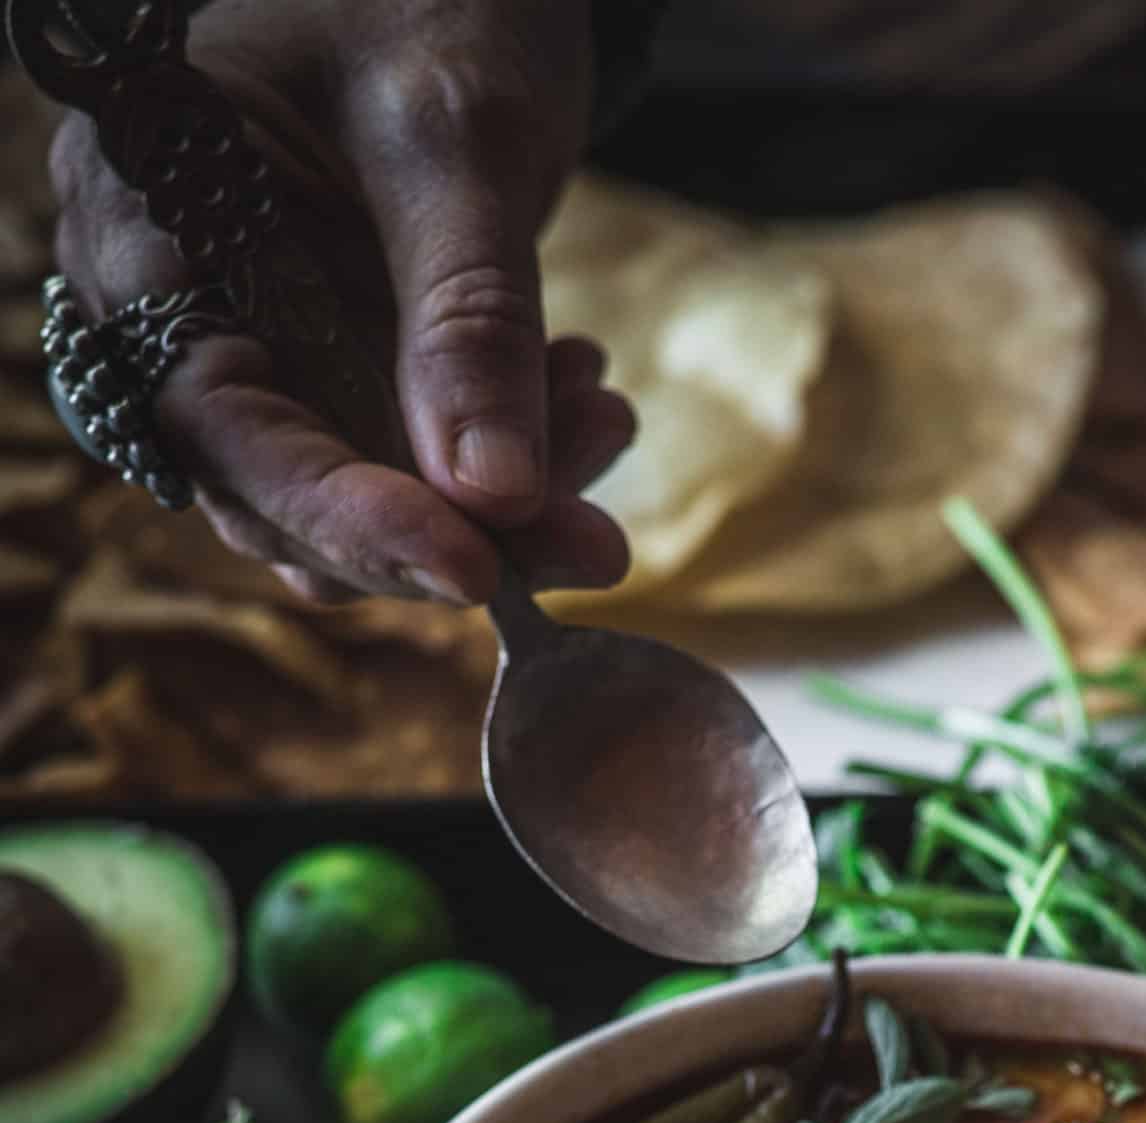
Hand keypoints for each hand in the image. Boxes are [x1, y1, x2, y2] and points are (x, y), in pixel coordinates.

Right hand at [46, 0, 632, 603]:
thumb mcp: (453, 138)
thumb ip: (468, 317)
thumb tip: (492, 499)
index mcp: (145, 222)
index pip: (221, 424)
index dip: (343, 513)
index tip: (470, 565)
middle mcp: (185, 304)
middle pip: (288, 494)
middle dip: (449, 533)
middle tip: (592, 539)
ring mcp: (267, 342)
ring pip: (364, 497)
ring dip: (497, 507)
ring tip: (605, 424)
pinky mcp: (347, 366)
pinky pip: (417, 462)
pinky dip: (511, 459)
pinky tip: (589, 400)